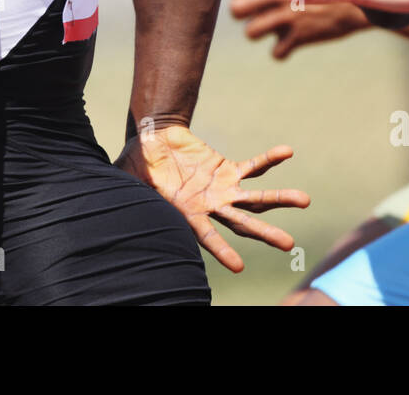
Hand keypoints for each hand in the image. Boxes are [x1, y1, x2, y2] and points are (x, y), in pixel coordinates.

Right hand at [114, 124, 309, 272]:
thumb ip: (127, 196)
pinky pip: (253, 167)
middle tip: (288, 245)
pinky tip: (287, 152)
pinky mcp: (228, 170)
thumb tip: (102, 207)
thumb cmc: (138, 165)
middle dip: (265, 234)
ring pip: (256, 199)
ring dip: (280, 200)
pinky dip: (269, 160)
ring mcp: (223, 190)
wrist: (154, 142)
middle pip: (243, 224)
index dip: (221, 251)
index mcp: (188, 216)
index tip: (238, 267)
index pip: (208, 237)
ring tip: (306, 201)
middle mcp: (211, 208)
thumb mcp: (128, 181)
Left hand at [230, 0, 369, 58]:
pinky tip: (289, 44)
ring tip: (269, 29)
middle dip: (243, 12)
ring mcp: (286, 16)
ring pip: (252, 31)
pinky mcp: (300, 37)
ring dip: (259, 31)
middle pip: (237, 8)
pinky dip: (282, 51)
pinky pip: (278, 52)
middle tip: (253, 12)